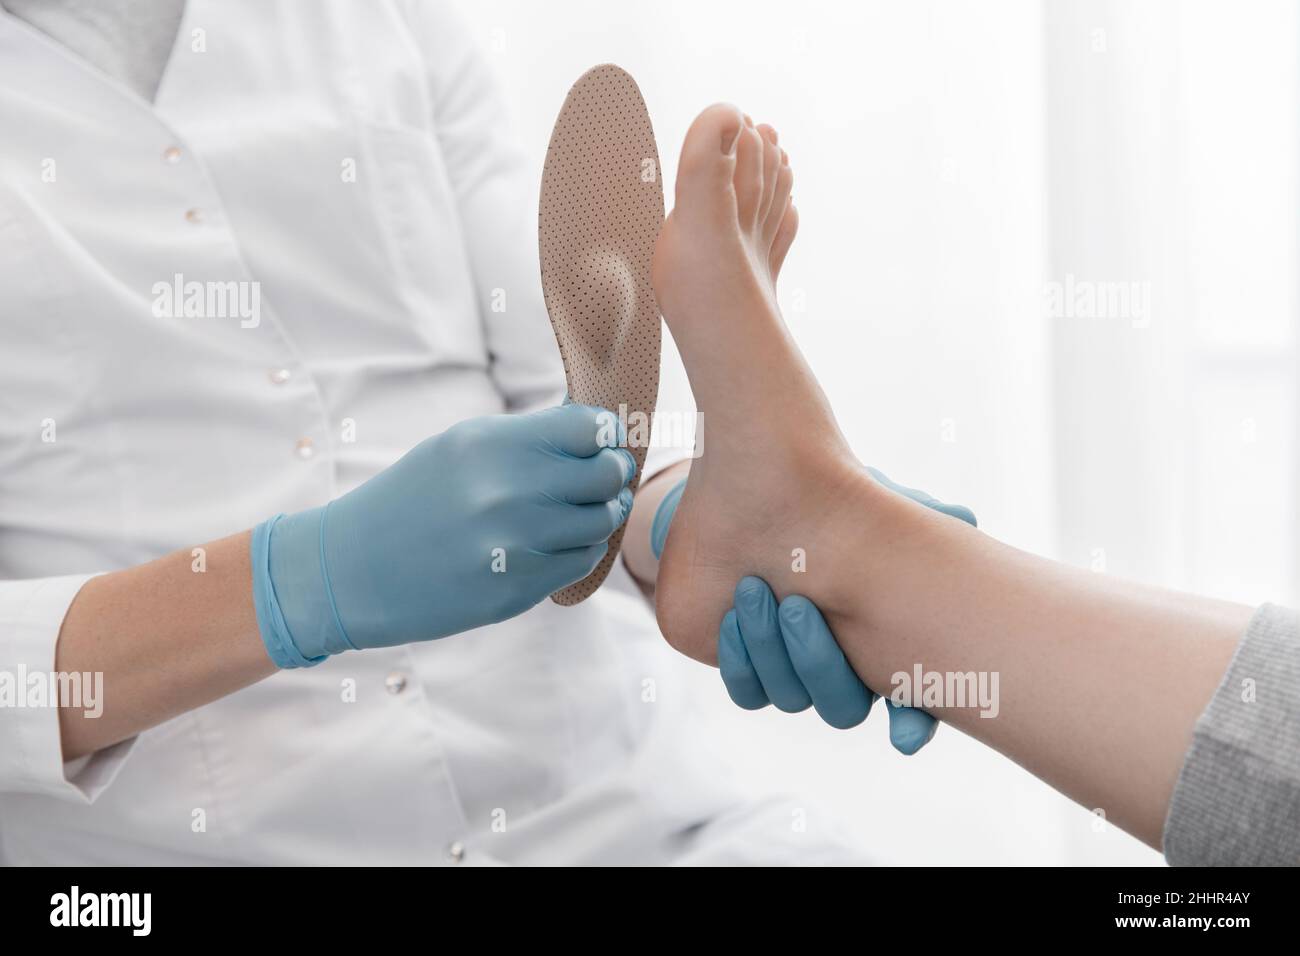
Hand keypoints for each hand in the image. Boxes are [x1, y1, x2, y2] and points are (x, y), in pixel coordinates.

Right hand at [251, 404, 635, 666]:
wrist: (352, 570)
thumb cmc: (412, 500)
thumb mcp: (460, 447)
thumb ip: (527, 437)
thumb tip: (600, 428)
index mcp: (491, 444)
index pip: (590, 428)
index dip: (603, 434)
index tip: (598, 442)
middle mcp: (508, 491)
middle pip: (606, 473)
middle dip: (609, 474)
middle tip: (597, 479)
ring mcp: (515, 544)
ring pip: (602, 520)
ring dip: (598, 514)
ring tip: (574, 512)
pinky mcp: (517, 589)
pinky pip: (582, 560)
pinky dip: (579, 549)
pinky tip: (554, 542)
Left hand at [651, 467, 974, 751]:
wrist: (747, 502)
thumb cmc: (826, 505)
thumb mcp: (873, 501)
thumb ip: (917, 513)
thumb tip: (962, 520)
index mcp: (884, 643)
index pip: (912, 700)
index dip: (912, 722)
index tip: (905, 732)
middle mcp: (842, 668)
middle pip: (843, 707)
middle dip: (819, 662)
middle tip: (796, 605)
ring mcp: (794, 672)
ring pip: (791, 698)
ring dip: (773, 653)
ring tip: (754, 592)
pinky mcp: (749, 668)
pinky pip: (747, 691)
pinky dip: (741, 662)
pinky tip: (732, 620)